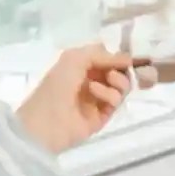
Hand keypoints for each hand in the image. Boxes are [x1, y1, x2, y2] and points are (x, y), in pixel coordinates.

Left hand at [15, 43, 158, 154]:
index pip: (106, 56)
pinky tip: (96, 93)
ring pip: (122, 85)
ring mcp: (98, 99)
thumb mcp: (75, 58)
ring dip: (119, 79)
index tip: (125, 56)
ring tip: (109, 79)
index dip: (116, 55)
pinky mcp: (104, 115)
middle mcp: (91, 80)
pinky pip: (117, 100)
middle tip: (117, 68)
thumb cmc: (57, 85)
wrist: (47, 121)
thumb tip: (126, 59)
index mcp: (80, 66)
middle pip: (118, 70)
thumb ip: (101, 53)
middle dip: (121, 67)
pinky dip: (111, 94)